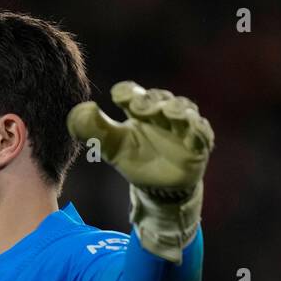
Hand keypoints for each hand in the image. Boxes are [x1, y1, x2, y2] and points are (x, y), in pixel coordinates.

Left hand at [67, 81, 213, 195]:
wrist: (158, 187)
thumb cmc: (136, 159)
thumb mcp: (110, 147)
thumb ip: (93, 130)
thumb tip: (78, 111)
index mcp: (139, 110)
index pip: (133, 93)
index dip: (127, 92)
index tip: (117, 96)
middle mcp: (162, 113)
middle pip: (159, 98)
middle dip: (150, 100)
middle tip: (138, 107)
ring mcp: (182, 127)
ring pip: (184, 109)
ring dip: (177, 109)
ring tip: (167, 113)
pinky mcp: (198, 145)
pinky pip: (203, 132)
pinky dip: (199, 129)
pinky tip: (193, 128)